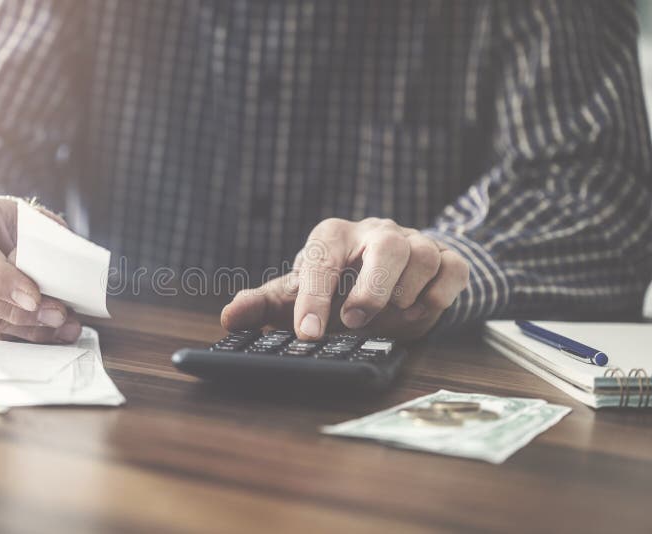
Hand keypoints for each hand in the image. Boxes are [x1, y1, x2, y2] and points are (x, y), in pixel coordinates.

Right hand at [0, 191, 80, 342]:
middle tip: (56, 315)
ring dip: (21, 326)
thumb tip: (58, 278)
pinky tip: (45, 332)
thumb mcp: (34, 220)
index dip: (2, 279)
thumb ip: (43, 243)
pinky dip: (15, 335)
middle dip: (16, 310)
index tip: (34, 297)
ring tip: (61, 325)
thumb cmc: (15, 223)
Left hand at [221, 218, 468, 339]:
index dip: (315, 295)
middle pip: (387, 245)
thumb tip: (230, 318)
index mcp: (334, 236)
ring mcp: (415, 241)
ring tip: (389, 318)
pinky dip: (438, 297)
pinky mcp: (447, 257)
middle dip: (373, 289)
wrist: (384, 274)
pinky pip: (452, 269)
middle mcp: (376, 232)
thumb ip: (264, 305)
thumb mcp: (297, 294)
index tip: (306, 333)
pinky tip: (418, 311)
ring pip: (424, 255)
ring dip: (407, 296)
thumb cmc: (334, 286)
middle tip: (355, 322)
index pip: (324, 255)